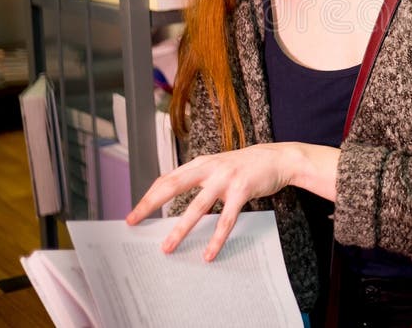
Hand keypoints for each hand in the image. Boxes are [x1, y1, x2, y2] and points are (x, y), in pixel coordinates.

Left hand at [125, 142, 339, 260]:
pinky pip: (226, 219)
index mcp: (201, 163)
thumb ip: (198, 176)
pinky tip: (209, 253)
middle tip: (133, 221)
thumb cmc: (245, 165)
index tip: (134, 214)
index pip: (167, 179)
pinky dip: (217, 238)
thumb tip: (171, 192)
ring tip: (168, 247)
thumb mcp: (218, 165)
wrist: (278, 158)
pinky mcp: (242, 190)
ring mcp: (225, 179)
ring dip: (180, 229)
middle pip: (173, 186)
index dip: (149, 196)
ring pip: (197, 207)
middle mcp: (210, 168)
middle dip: (150, 204)